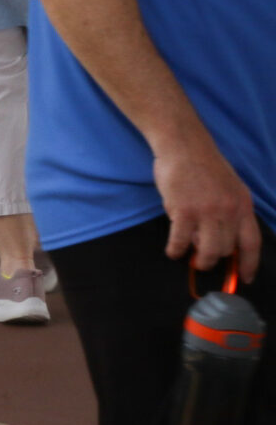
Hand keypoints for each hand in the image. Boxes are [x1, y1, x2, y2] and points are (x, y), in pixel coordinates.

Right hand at [154, 124, 260, 280]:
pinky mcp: (183, 210)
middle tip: (203, 259)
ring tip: (189, 257)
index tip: (244, 278)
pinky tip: (173, 251)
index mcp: (243, 205)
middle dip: (213, 258)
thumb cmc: (204, 165)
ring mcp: (206, 211)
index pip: (251, 243)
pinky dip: (176, 249)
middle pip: (225, 249)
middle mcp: (229, 211)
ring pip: (206, 250)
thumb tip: (219, 239)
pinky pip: (180, 240)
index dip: (249, 264)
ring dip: (197, 258)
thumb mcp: (230, 188)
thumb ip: (230, 212)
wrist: (184, 145)